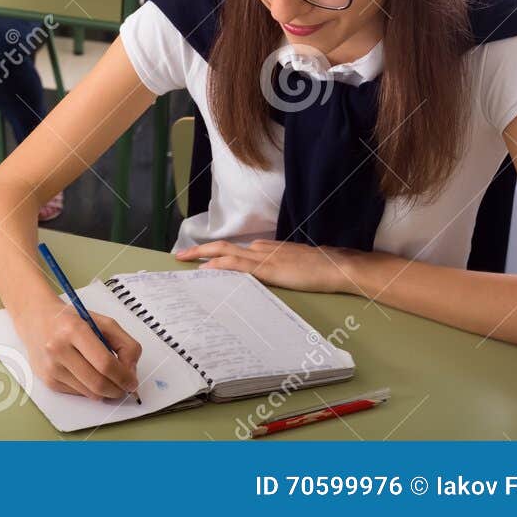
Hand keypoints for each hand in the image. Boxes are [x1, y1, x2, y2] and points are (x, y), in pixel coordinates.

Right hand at [14, 298, 143, 401]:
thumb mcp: (102, 322)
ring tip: (108, 379)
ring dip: (106, 391)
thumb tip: (130, 373)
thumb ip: (124, 344)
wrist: (35, 319)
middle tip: (125, 387)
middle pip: (98, 383)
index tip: (133, 381)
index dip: (124, 377)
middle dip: (118, 390)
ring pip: (90, 393)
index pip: (105, 363)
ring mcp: (51, 367)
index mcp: (74, 329)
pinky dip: (90, 389)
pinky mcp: (48, 380)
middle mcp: (58, 349)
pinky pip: (78, 393)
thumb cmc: (71, 320)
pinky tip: (87, 375)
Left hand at [176, 239, 359, 294]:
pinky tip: (207, 269)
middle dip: (200, 250)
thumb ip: (275, 265)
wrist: (336, 266)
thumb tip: (259, 269)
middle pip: (223, 246)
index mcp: (266, 248)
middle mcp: (261, 249)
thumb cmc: (319, 268)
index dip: (214, 253)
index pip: (234, 250)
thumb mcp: (292, 266)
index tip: (199, 258)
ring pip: (225, 253)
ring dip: (203, 255)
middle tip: (180, 255)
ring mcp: (263, 257)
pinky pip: (237, 265)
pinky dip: (219, 265)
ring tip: (185, 259)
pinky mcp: (268, 269)